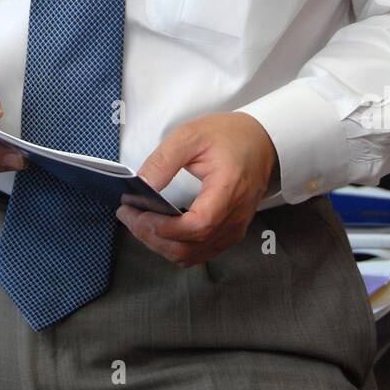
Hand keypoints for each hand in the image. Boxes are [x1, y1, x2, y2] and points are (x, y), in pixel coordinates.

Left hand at [116, 113, 276, 265]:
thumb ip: (164, 160)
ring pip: (192, 255)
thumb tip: (141, 184)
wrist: (261, 142)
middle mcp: (235, 216)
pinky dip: (175, 247)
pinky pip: (200, 252)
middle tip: (128, 216)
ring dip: (160, 245)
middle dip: (152, 237)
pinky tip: (160, 231)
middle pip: (190, 246)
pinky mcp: (230, 232)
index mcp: (228, 189)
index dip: (165, 228)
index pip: (198, 225)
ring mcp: (234, 228)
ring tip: (139, 222)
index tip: (139, 215)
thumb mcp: (192, 135)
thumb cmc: (230, 136)